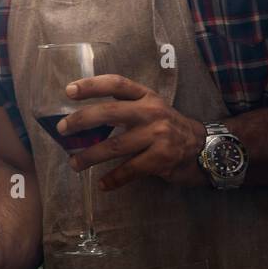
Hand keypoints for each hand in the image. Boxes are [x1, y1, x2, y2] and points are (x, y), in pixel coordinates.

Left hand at [59, 74, 206, 188]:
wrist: (205, 148)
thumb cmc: (169, 128)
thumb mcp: (151, 109)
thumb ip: (125, 109)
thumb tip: (85, 120)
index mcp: (146, 96)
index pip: (116, 84)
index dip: (91, 85)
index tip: (69, 91)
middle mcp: (151, 112)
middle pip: (109, 113)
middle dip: (81, 121)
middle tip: (62, 130)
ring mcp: (157, 135)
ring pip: (114, 146)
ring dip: (89, 156)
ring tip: (74, 163)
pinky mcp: (161, 158)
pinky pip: (129, 170)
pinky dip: (113, 179)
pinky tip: (102, 184)